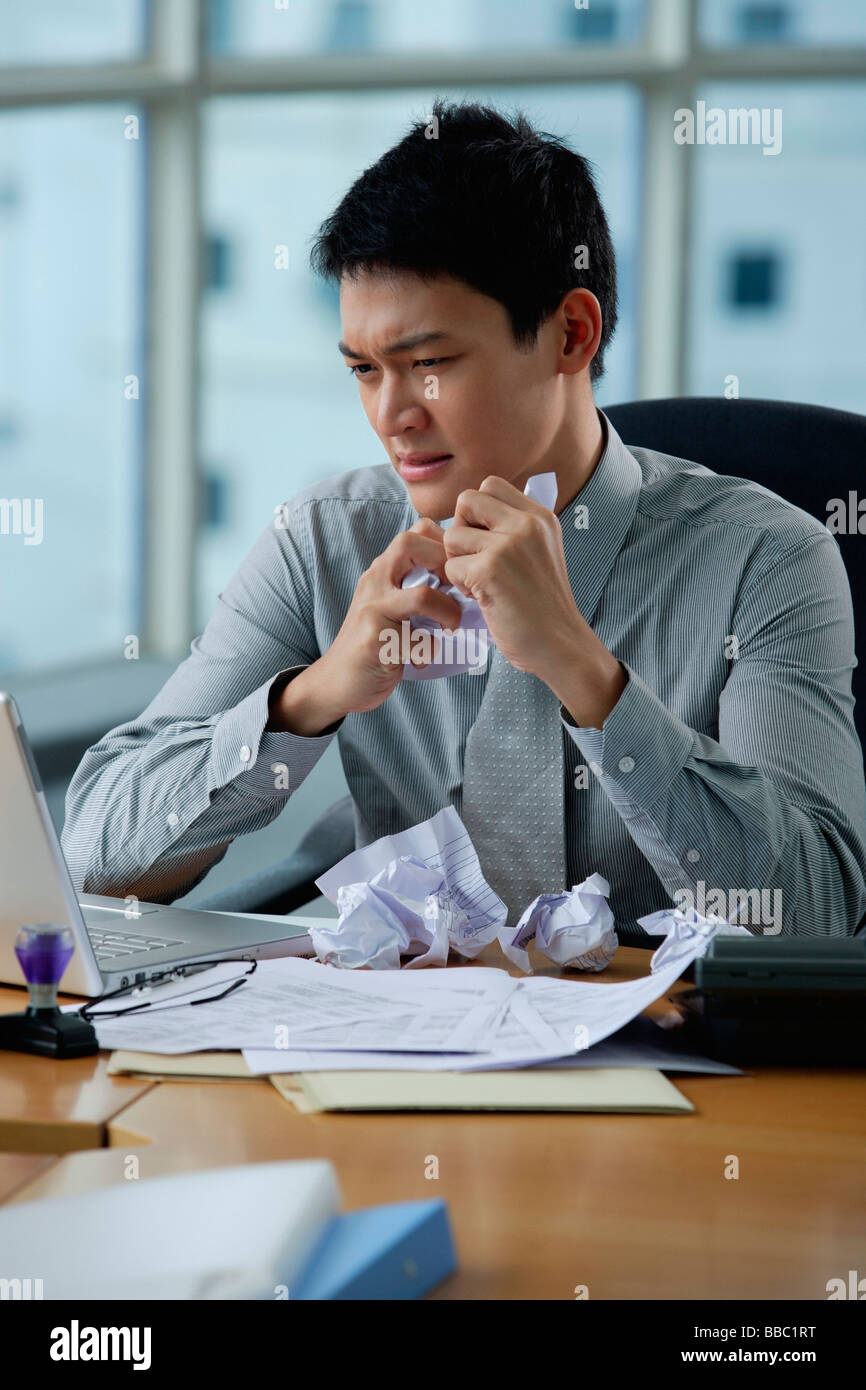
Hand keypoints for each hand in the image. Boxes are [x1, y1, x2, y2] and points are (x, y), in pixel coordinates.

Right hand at [312, 517, 463, 715]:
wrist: (335, 683)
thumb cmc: (374, 644)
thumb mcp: (391, 606)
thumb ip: (415, 588)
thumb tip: (463, 582)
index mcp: (382, 571)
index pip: (415, 531)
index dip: (446, 544)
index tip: (460, 573)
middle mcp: (373, 583)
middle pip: (410, 544)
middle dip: (447, 565)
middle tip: (461, 593)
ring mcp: (372, 610)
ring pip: (422, 595)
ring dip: (448, 612)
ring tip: (451, 627)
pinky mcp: (374, 642)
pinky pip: (418, 640)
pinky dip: (430, 651)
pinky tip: (423, 660)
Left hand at [442, 475, 587, 678]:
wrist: (560, 644)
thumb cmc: (543, 606)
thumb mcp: (540, 552)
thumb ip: (514, 529)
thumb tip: (469, 515)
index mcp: (540, 516)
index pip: (490, 485)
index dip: (477, 513)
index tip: (486, 542)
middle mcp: (527, 523)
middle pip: (466, 500)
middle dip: (461, 530)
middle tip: (475, 560)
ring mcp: (509, 545)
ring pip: (453, 535)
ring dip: (458, 562)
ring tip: (481, 583)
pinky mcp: (491, 569)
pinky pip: (452, 566)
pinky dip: (460, 586)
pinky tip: (483, 598)